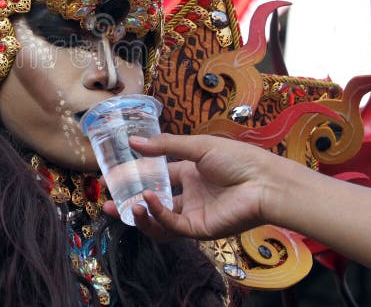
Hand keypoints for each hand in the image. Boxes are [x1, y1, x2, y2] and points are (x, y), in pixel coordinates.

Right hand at [103, 134, 278, 241]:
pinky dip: (157, 214)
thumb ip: (164, 146)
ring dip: (139, 214)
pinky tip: (147, 199)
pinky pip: (172, 225)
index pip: (157, 176)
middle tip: (107, 200)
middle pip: (153, 202)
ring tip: (122, 206)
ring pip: (158, 219)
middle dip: (129, 202)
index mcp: (190, 174)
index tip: (113, 175)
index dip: (136, 176)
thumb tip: (132, 141)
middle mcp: (189, 195)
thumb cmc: (238, 159)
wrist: (264, 182)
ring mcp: (194, 213)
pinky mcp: (199, 228)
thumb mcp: (197, 146)